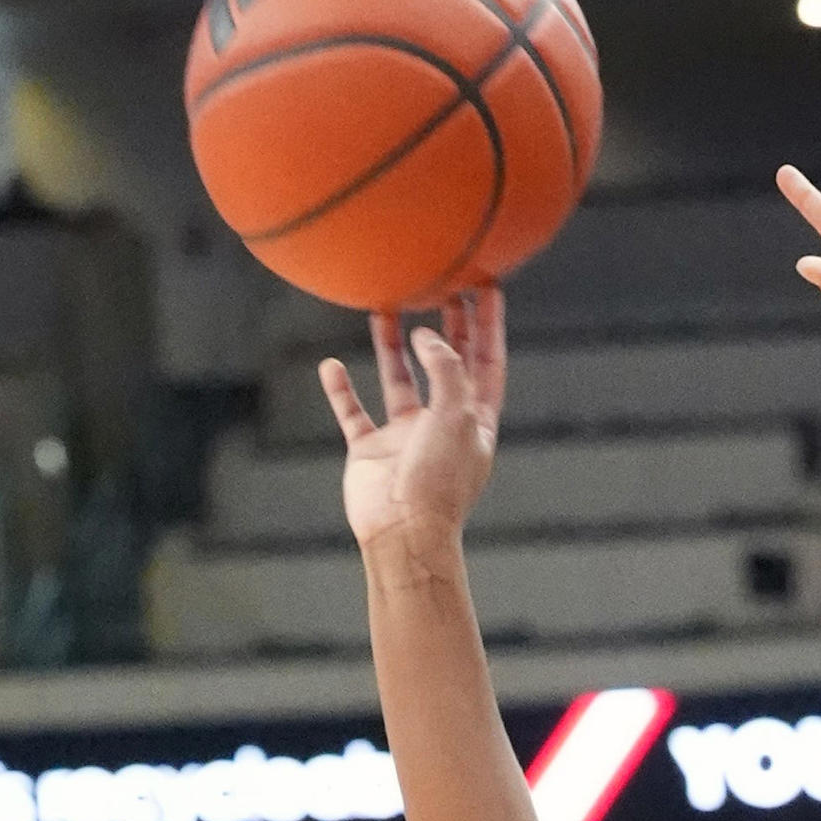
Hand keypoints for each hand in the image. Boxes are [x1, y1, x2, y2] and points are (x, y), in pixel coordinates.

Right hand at [321, 296, 506, 553]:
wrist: (403, 534)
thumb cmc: (438, 481)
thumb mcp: (455, 413)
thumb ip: (446, 366)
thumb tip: (426, 335)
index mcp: (474, 422)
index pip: (486, 363)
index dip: (489, 325)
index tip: (487, 286)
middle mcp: (441, 426)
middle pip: (445, 365)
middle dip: (446, 327)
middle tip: (440, 286)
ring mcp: (405, 439)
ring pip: (398, 381)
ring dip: (392, 347)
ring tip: (384, 307)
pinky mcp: (370, 452)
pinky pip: (353, 412)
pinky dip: (341, 390)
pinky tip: (331, 365)